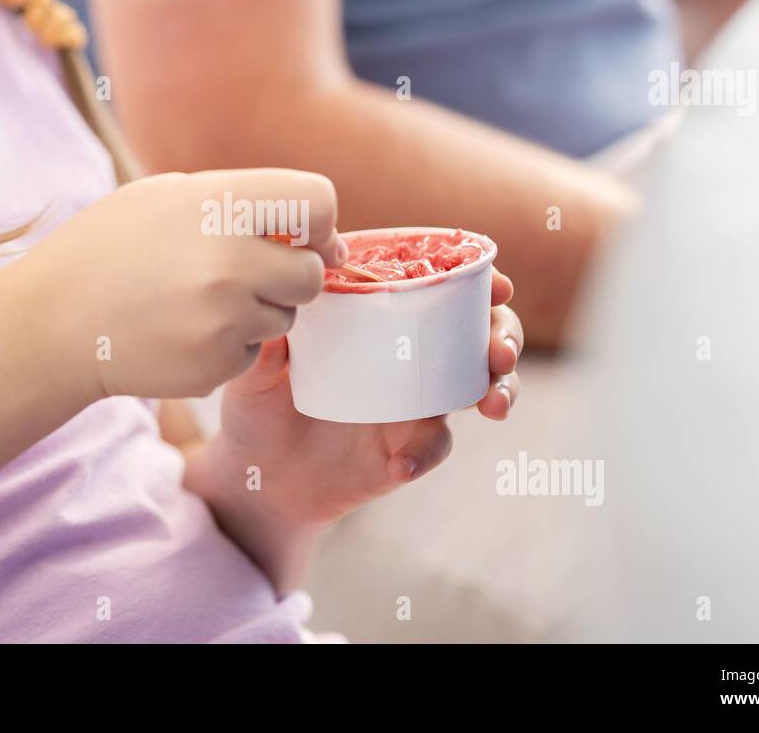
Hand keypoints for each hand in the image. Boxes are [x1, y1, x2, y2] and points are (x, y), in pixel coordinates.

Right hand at [33, 168, 344, 399]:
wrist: (52, 322)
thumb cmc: (110, 249)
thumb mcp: (168, 196)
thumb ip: (242, 202)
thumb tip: (318, 232)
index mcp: (219, 204)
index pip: (317, 203)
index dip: (319, 224)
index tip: (306, 239)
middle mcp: (229, 261)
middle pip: (312, 272)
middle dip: (292, 276)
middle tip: (251, 276)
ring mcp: (224, 317)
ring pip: (285, 316)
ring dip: (260, 311)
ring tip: (200, 301)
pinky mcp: (216, 364)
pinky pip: (252, 352)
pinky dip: (230, 345)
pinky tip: (183, 331)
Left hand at [201, 269, 519, 525]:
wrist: (259, 480)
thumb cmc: (258, 406)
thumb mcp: (254, 372)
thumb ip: (270, 344)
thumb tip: (283, 308)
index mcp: (377, 314)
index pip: (434, 282)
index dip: (474, 277)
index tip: (496, 283)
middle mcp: (406, 352)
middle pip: (476, 330)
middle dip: (504, 333)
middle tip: (499, 351)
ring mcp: (414, 400)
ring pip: (477, 383)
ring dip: (500, 388)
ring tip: (493, 403)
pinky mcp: (410, 446)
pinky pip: (435, 445)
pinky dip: (426, 451)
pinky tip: (403, 463)